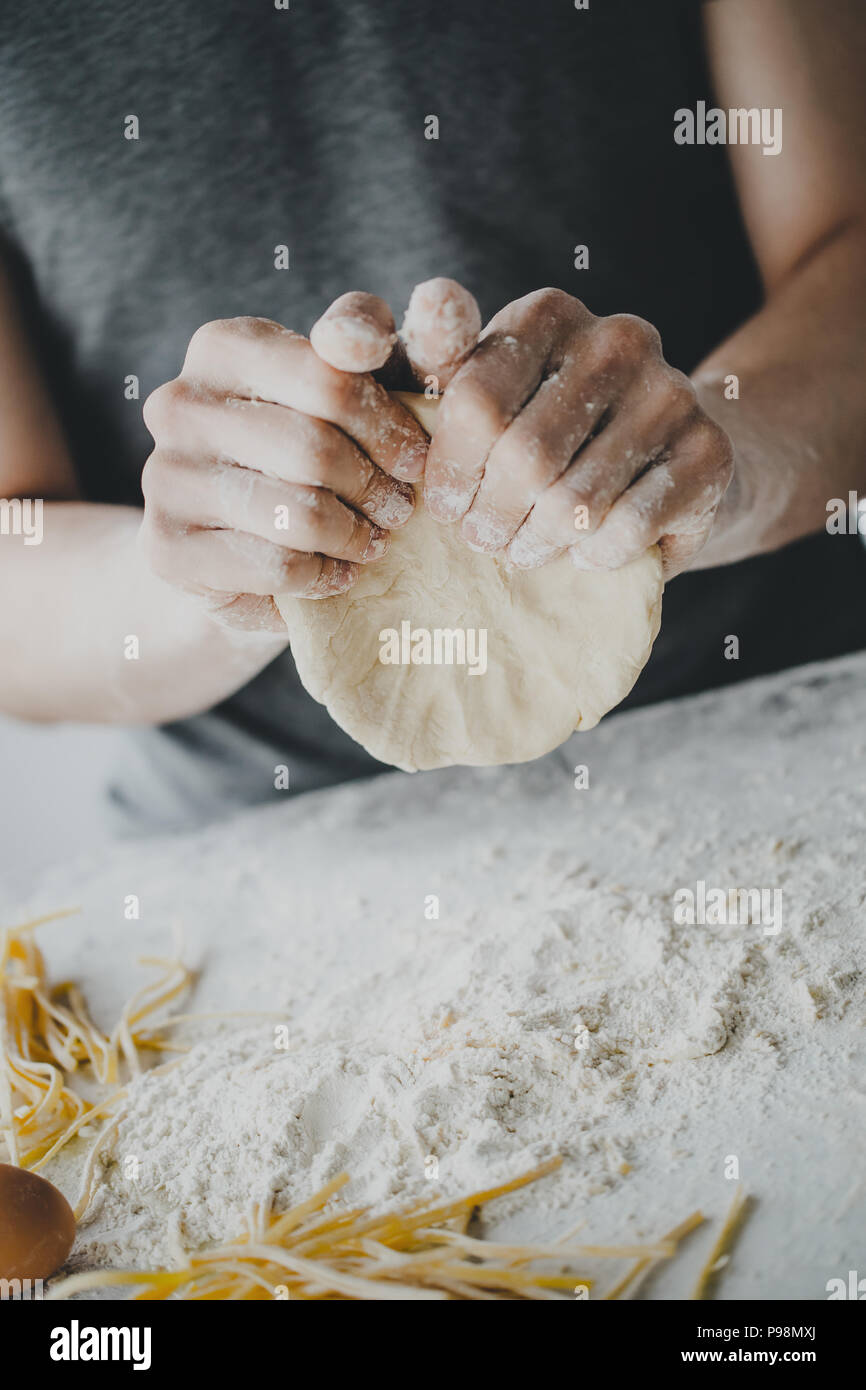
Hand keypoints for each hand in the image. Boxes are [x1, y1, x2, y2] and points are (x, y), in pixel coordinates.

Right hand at [140, 307, 428, 631]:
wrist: (236, 543)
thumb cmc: (315, 448)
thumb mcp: (356, 389)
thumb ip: (397, 341)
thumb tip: (440, 298)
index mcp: (224, 345)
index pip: (330, 377)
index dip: (390, 427)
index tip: (416, 461)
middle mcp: (180, 403)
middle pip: (313, 449)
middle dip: (374, 488)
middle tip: (398, 512)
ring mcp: (164, 477)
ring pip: (296, 513)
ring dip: (353, 535)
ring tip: (371, 542)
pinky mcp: (168, 550)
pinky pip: (274, 566)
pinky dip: (322, 576)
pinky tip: (336, 572)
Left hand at [424, 287, 733, 576]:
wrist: (666, 459)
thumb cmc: (551, 431)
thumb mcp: (491, 393)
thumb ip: (445, 359)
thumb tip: (429, 302)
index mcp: (549, 314)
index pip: (476, 402)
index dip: (450, 473)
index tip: (447, 508)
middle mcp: (618, 340)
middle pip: (523, 458)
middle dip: (491, 517)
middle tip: (486, 540)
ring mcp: (671, 393)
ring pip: (572, 503)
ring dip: (538, 543)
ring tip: (527, 549)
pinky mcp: (710, 453)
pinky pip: (625, 529)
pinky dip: (594, 556)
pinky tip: (586, 550)